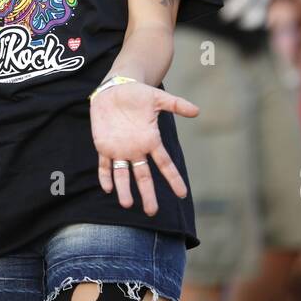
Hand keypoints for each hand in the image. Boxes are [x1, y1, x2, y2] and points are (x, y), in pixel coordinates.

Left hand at [90, 81, 193, 214]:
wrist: (115, 88)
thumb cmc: (138, 93)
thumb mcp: (158, 98)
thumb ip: (176, 105)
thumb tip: (197, 111)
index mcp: (151, 140)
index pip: (164, 164)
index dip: (173, 179)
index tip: (182, 194)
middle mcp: (136, 149)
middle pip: (143, 176)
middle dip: (147, 194)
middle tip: (152, 211)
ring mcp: (120, 149)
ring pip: (123, 174)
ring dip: (124, 189)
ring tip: (127, 204)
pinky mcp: (103, 145)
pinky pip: (104, 165)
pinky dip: (105, 176)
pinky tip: (108, 188)